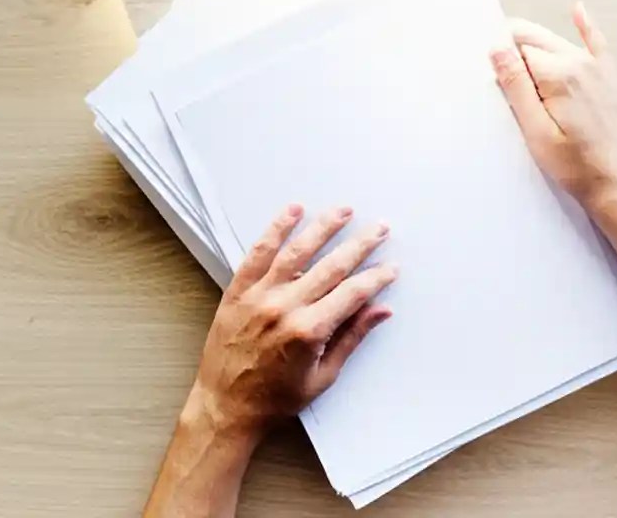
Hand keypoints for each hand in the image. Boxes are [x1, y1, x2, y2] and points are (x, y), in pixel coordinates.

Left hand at [184, 205, 397, 440]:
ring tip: (343, 210)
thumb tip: (381, 310)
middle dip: (360, 245)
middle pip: (331, 266)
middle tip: (380, 228)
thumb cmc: (275, 399)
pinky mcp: (238, 291)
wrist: (225, 405)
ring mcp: (259, 296)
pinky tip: (292, 211)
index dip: (376, 278)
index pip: (353, 293)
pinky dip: (276, 230)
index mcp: (309, 331)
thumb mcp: (322, 377)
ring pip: (296, 251)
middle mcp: (285, 308)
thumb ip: (351, 338)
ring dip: (323, 227)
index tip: (391, 267)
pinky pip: (258, 253)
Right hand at [490, 2, 616, 209]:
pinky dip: (585, 26)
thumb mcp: (536, 131)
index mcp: (560, 74)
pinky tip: (578, 10)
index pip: (517, 49)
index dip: (498, 59)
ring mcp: (598, 69)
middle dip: (510, 44)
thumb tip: (498, 48)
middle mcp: (580, 63)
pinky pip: (596, 43)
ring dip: (533, 41)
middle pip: (535, 39)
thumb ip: (517, 86)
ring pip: (557, 41)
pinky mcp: (609, 80)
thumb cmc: (576, 166)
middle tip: (490, 62)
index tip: (484, 70)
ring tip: (510, 49)